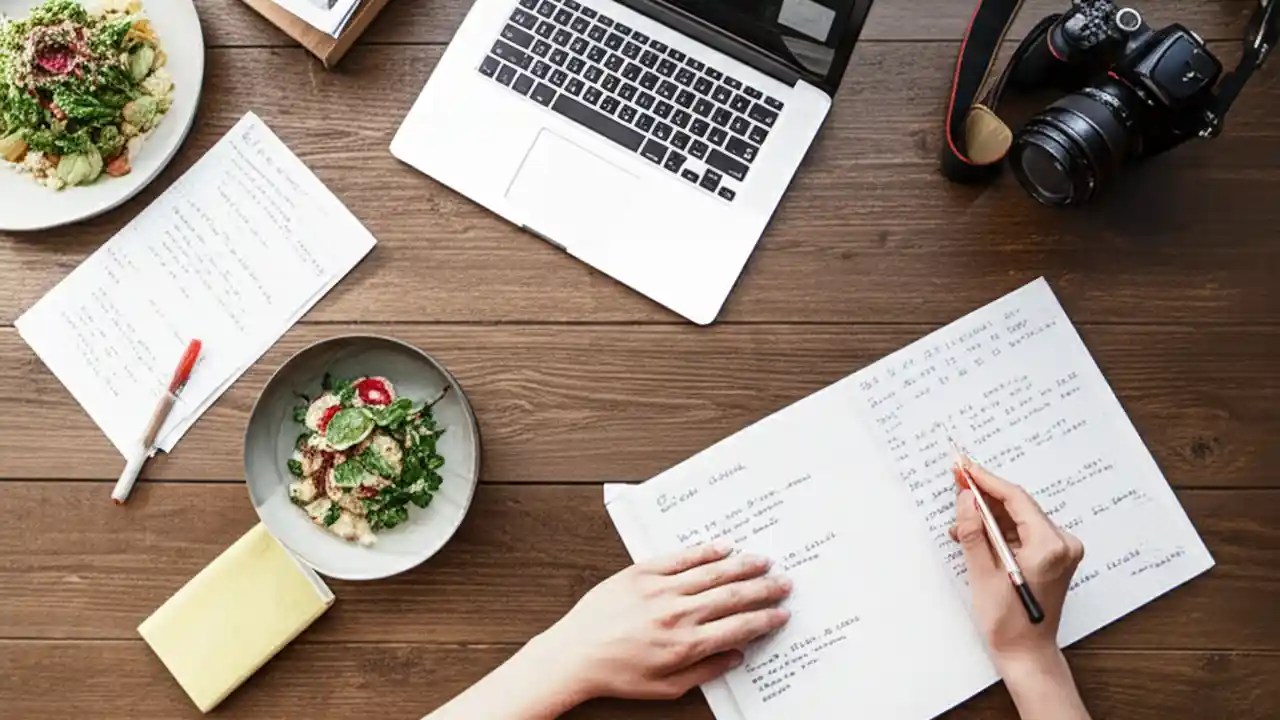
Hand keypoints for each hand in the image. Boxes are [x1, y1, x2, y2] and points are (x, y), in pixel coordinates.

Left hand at [532, 543, 791, 702]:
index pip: (739, 627)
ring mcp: (660, 589)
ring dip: (742, 566)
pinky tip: (724, 547)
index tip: (780, 613)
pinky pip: (681, 557)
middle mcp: (678, 614)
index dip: (765, 619)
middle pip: (733, 596)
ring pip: (712, 572)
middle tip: (783, 583)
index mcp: (686, 644)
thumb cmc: (618, 675)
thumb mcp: (666, 688)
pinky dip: (705, 551)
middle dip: (763, 589)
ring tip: (762, 561)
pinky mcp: (641, 572)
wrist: (575, 654)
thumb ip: (706, 671)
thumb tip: (736, 656)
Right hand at [949, 461, 1084, 669]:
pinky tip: (975, 534)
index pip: (1016, 499)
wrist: (1026, 653)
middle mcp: (1062, 544)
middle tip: (958, 481)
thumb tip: (966, 497)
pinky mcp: (1053, 557)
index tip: (965, 467)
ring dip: (989, 517)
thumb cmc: (1008, 622)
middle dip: (985, 497)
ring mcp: (1061, 551)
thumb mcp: (982, 574)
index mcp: (1050, 546)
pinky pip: (1023, 532)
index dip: (986, 481)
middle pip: (1019, 506)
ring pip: (1019, 519)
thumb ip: (973, 531)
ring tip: (960, 523)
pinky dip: (999, 531)